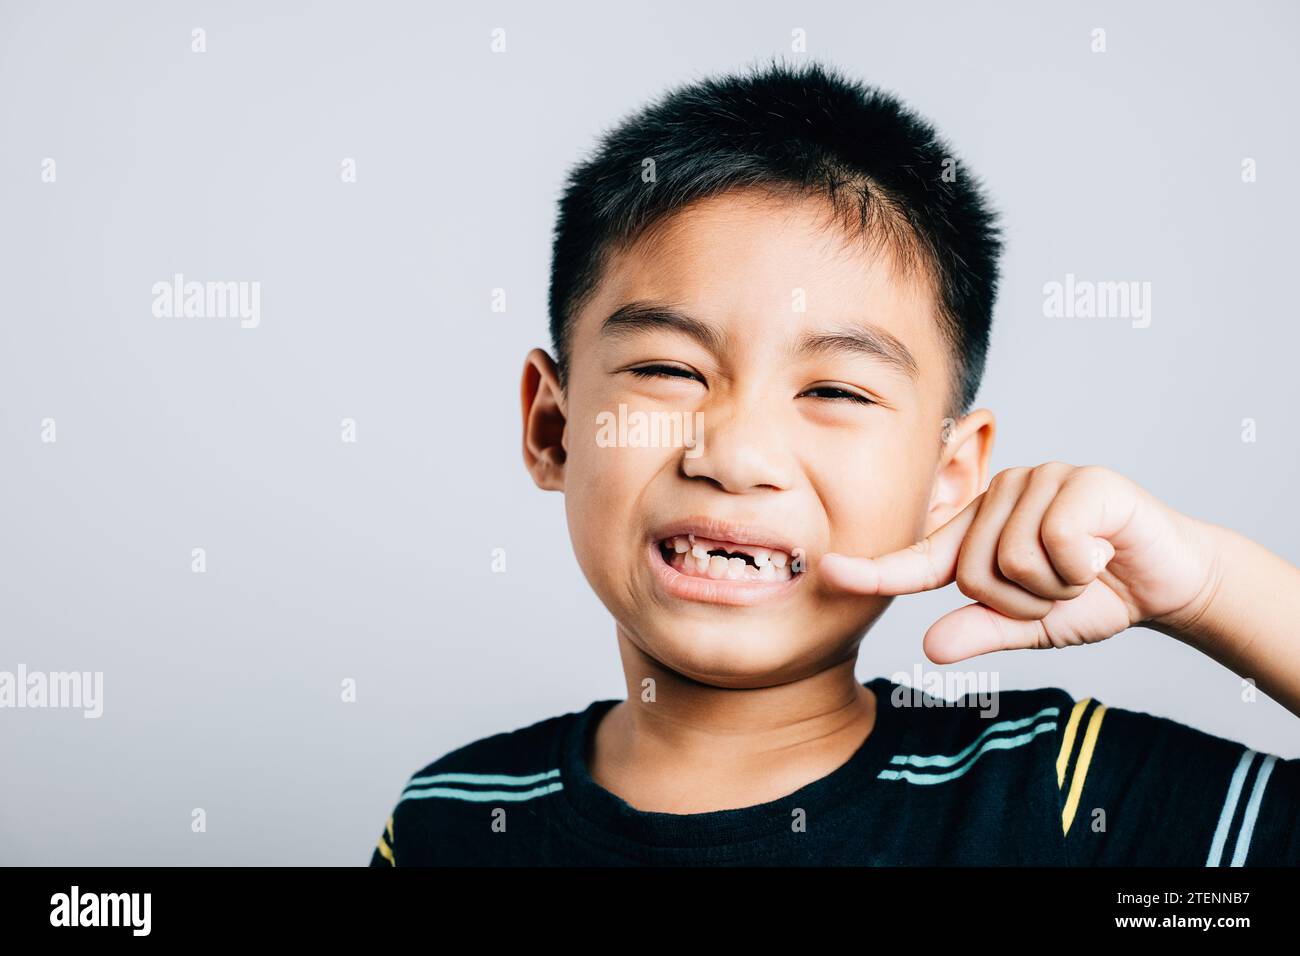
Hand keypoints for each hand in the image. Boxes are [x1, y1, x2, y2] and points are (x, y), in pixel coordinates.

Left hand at [820, 463, 1220, 663]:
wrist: (1168, 582)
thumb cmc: (1094, 595)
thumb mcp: (1032, 626)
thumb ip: (983, 630)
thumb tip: (929, 645)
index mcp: (979, 532)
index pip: (919, 558)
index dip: (875, 570)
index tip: (827, 574)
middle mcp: (1000, 496)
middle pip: (972, 574)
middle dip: (1023, 604)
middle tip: (1063, 587)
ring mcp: (1039, 480)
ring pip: (1011, 563)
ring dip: (1056, 588)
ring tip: (1085, 568)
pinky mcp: (1083, 480)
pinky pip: (1055, 544)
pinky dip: (1084, 567)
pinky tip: (1105, 552)